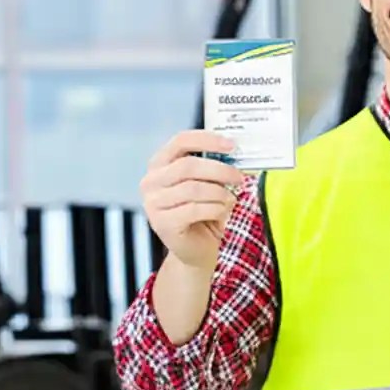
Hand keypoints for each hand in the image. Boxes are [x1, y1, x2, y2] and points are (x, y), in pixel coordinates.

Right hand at [140, 130, 245, 269]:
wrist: (196, 250)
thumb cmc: (203, 212)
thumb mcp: (206, 184)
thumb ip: (213, 166)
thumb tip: (234, 151)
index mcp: (160, 164)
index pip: (180, 141)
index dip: (207, 139)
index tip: (231, 145)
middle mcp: (151, 181)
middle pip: (187, 166)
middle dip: (219, 170)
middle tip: (239, 177)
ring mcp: (153, 204)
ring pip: (193, 188)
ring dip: (219, 193)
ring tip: (231, 199)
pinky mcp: (162, 224)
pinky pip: (194, 209)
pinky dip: (215, 209)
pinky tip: (222, 212)